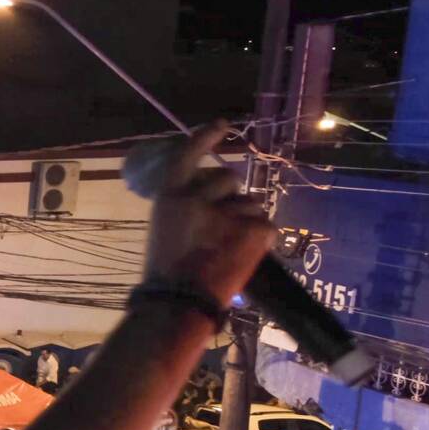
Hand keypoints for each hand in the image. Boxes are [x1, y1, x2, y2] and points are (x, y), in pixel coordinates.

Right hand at [137, 121, 274, 308]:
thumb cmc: (164, 271)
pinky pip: (266, 225)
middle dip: (230, 196)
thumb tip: (211, 194)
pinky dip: (259, 240)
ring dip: (244, 221)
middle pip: (229, 179)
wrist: (175, 304)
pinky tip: (243, 257)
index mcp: (169, 195)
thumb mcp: (163, 227)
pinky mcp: (252, 229)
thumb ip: (183, 205)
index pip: (187, 154)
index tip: (223, 124)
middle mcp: (197, 196)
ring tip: (226, 249)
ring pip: (251, 204)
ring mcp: (226, 212)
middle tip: (218, 227)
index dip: (205, 137)